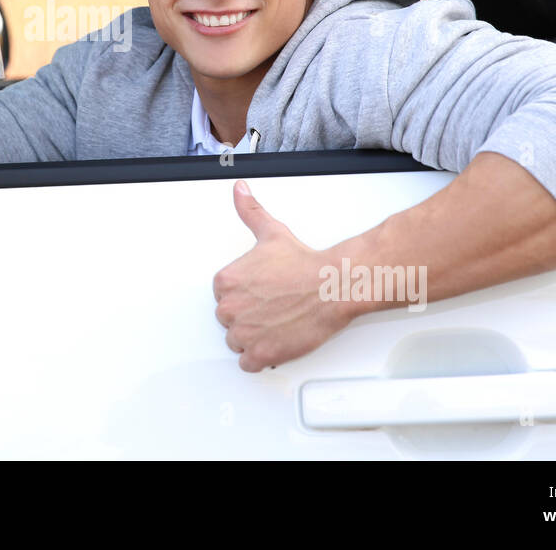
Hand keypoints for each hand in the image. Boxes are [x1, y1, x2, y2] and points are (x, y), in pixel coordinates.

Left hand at [213, 180, 351, 371]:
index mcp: (226, 281)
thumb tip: (239, 191)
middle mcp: (229, 308)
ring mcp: (244, 334)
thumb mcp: (270, 232)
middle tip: (271, 306)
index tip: (260, 291)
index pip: (222, 295)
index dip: (243, 294)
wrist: (332, 285)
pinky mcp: (260, 354)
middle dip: (247, 315)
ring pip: (236, 342)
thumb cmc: (305, 263)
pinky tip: (274, 343)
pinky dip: (259, 358)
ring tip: (275, 323)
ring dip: (252, 337)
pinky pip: (247, 363)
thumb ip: (249, 211)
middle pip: (228, 319)